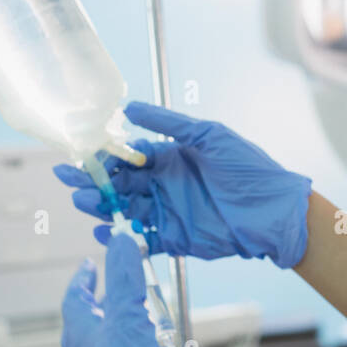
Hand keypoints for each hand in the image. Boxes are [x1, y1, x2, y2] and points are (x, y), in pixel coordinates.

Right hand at [53, 102, 312, 266]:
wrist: (275, 210)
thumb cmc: (249, 168)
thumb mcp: (210, 136)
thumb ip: (170, 124)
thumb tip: (130, 107)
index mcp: (170, 158)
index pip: (128, 156)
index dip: (106, 156)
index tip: (84, 155)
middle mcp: (164, 184)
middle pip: (119, 183)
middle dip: (94, 181)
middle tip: (71, 179)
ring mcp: (167, 211)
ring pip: (124, 209)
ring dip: (102, 206)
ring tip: (85, 201)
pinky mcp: (174, 238)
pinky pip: (141, 238)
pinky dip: (122, 237)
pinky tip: (107, 231)